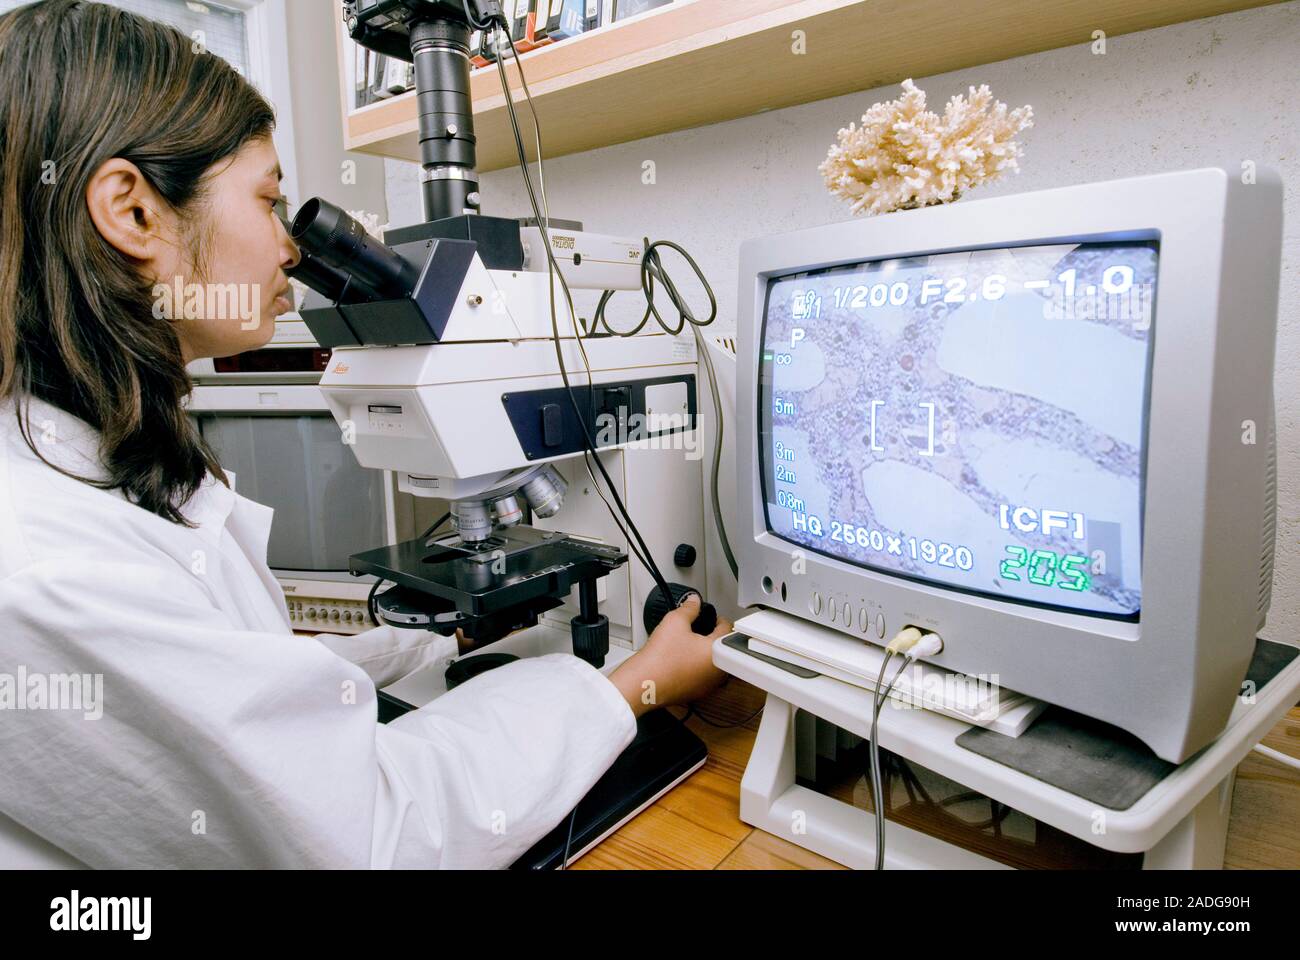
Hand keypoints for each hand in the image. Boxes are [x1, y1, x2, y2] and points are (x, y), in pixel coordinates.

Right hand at [608, 593, 731, 718]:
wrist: (644, 683)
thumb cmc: (660, 658)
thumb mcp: (675, 622)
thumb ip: (688, 608)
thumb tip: (693, 601)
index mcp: (717, 652)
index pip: (727, 629)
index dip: (718, 619)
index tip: (712, 617)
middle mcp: (718, 672)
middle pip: (721, 648)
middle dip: (712, 638)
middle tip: (699, 630)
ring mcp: (708, 686)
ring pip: (714, 664)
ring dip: (705, 655)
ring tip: (689, 646)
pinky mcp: (696, 694)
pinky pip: (703, 678)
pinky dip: (696, 669)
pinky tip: (682, 662)